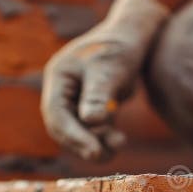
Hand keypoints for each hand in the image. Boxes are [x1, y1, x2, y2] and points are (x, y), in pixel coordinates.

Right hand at [41, 0, 168, 160]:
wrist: (136, 35)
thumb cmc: (121, 47)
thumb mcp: (109, 69)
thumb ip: (98, 95)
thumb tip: (91, 121)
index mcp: (58, 76)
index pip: (56, 113)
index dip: (72, 135)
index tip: (93, 150)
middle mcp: (62, 88)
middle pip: (63, 126)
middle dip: (82, 143)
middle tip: (103, 156)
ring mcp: (75, 97)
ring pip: (78, 130)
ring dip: (95, 143)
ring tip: (118, 147)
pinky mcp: (91, 105)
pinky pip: (92, 128)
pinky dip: (103, 137)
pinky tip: (119, 141)